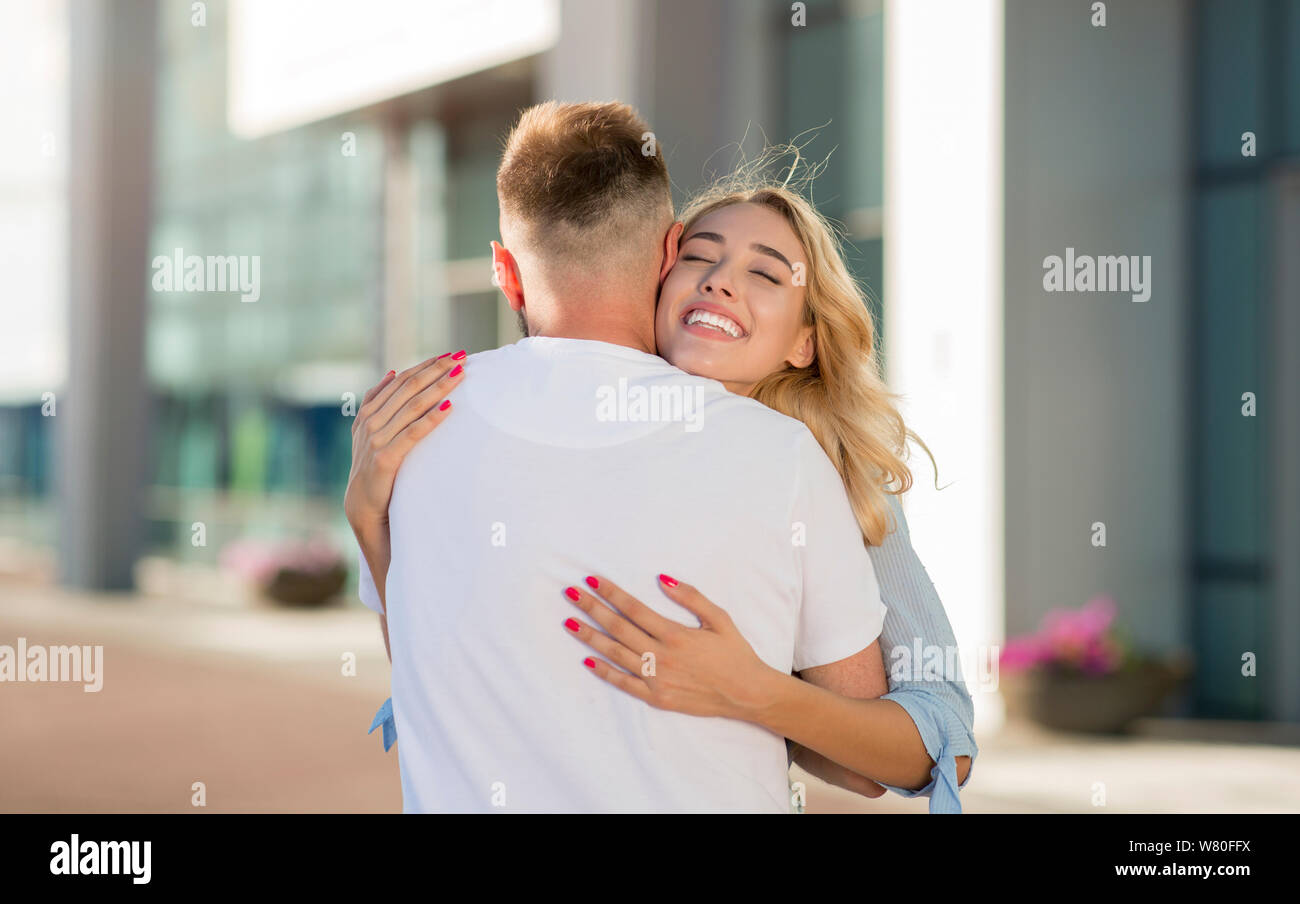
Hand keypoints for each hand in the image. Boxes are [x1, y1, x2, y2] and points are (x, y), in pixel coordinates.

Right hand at [344, 351, 465, 531]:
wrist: (363, 503)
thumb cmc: (374, 465)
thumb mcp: (371, 431)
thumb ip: (378, 402)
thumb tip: (392, 373)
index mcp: (369, 412)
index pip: (402, 380)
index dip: (426, 365)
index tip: (450, 355)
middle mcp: (372, 422)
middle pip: (409, 388)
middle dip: (437, 370)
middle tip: (461, 357)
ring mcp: (377, 439)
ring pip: (413, 406)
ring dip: (439, 388)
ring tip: (460, 375)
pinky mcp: (385, 458)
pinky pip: (412, 434)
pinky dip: (431, 419)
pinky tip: (448, 408)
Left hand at [561, 573, 778, 720]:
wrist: (748, 693)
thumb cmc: (735, 653)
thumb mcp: (719, 618)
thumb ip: (691, 598)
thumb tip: (662, 579)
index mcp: (675, 634)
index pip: (634, 609)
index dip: (611, 593)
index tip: (592, 580)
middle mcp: (662, 656)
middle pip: (618, 629)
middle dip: (592, 609)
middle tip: (570, 595)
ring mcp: (657, 679)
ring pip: (616, 654)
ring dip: (590, 637)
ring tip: (569, 622)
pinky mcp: (657, 698)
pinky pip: (625, 683)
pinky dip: (605, 672)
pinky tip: (587, 660)